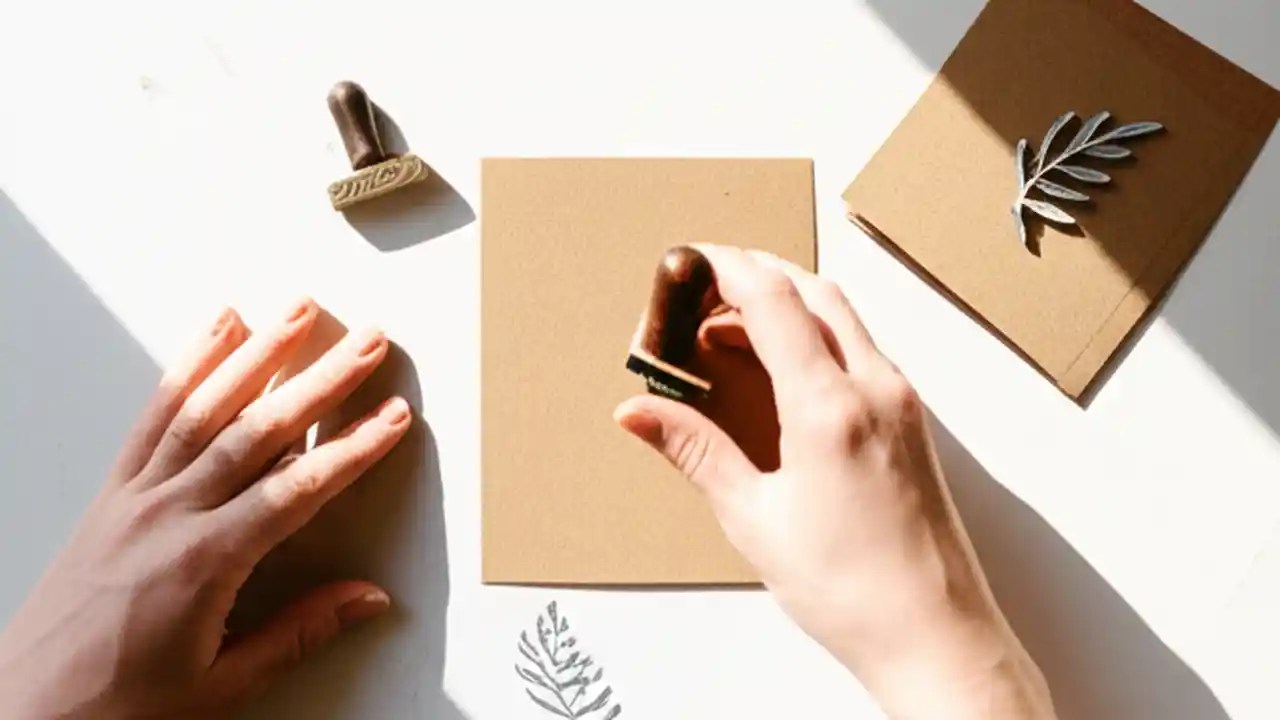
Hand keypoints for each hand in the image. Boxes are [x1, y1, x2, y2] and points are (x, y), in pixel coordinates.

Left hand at [0, 300, 411, 718]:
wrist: (21, 715)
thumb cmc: (118, 707)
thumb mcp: (223, 684)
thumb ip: (300, 632)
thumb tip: (368, 598)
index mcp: (205, 564)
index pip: (299, 490)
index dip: (354, 449)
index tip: (393, 417)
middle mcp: (168, 515)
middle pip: (259, 431)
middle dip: (321, 381)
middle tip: (367, 342)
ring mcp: (134, 497)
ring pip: (205, 408)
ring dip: (256, 354)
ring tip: (296, 313)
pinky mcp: (109, 493)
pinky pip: (152, 417)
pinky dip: (186, 369)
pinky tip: (213, 334)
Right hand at [614, 246, 1055, 719]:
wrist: (934, 636)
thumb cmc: (853, 591)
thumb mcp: (753, 517)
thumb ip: (695, 451)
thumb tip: (638, 412)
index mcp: (831, 408)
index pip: (775, 301)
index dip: (728, 267)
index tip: (693, 258)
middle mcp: (876, 390)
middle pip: (813, 292)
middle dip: (757, 276)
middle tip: (706, 291)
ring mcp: (902, 403)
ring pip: (843, 317)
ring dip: (789, 305)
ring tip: (733, 331)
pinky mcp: (913, 423)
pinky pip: (862, 350)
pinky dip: (818, 337)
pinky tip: (786, 370)